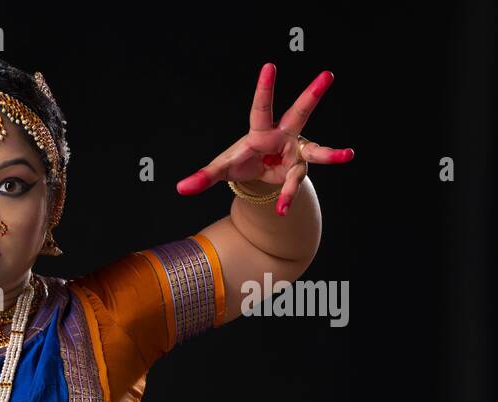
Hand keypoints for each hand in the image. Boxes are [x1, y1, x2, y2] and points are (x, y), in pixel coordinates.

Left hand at [175, 63, 353, 215]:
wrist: (257, 176)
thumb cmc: (239, 163)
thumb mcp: (221, 169)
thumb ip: (203, 177)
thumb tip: (180, 188)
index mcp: (260, 131)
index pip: (261, 106)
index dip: (265, 87)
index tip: (269, 65)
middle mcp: (283, 137)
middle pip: (299, 112)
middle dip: (312, 95)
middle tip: (328, 74)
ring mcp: (295, 152)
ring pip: (314, 150)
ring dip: (330, 153)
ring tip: (348, 154)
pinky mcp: (298, 169)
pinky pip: (295, 182)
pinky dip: (287, 196)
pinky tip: (282, 208)